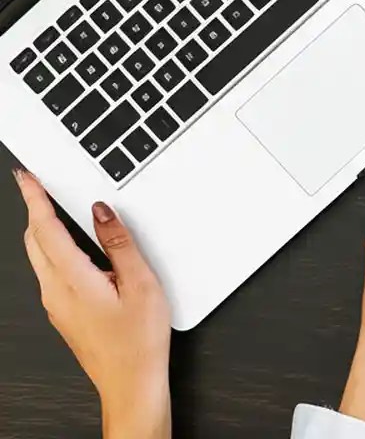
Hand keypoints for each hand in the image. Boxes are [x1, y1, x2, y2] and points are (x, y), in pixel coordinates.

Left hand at [15, 169, 171, 438]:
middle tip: (39, 187)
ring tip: (56, 210)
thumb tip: (102, 213)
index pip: (44, 228)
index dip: (35, 198)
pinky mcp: (64, 313)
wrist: (131, 383)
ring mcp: (57, 305)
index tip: (28, 176)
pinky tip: (75, 248)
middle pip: (34, 241)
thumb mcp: (141, 284)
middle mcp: (55, 291)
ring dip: (43, 229)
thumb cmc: (139, 341)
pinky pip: (51, 272)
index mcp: (72, 279)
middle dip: (35, 210)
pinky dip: (54, 249)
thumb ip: (119, 244)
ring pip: (39, 256)